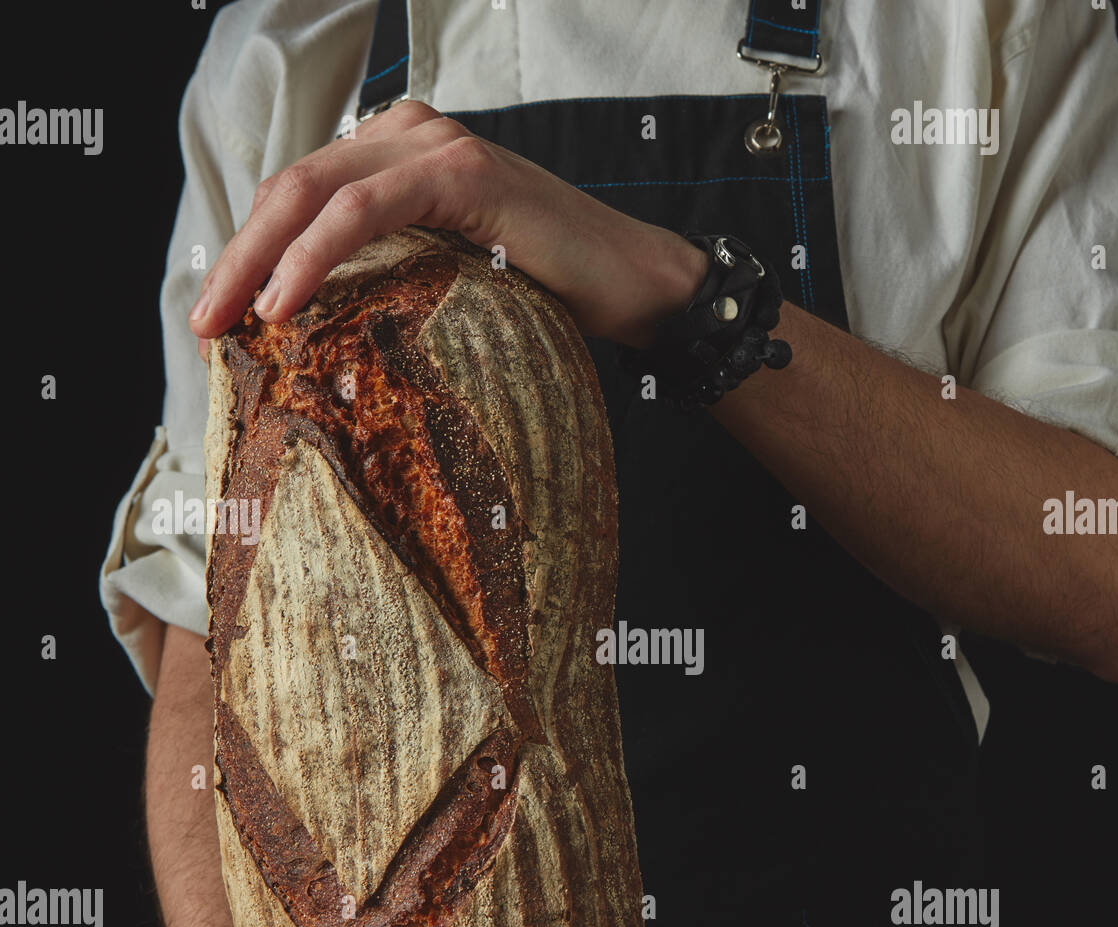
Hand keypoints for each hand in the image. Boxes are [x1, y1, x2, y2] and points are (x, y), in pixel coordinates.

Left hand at [190, 100, 707, 356]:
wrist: (634, 286)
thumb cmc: (549, 293)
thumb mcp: (447, 277)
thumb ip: (389, 269)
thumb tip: (318, 321)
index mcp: (398, 152)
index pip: (300, 196)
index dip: (250, 251)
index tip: (219, 317)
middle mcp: (408, 132)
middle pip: (292, 189)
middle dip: (236, 256)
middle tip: (203, 323)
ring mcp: (434, 143)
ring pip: (314, 193)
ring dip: (258, 258)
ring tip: (228, 319)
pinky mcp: (461, 170)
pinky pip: (365, 211)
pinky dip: (316, 255)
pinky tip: (285, 300)